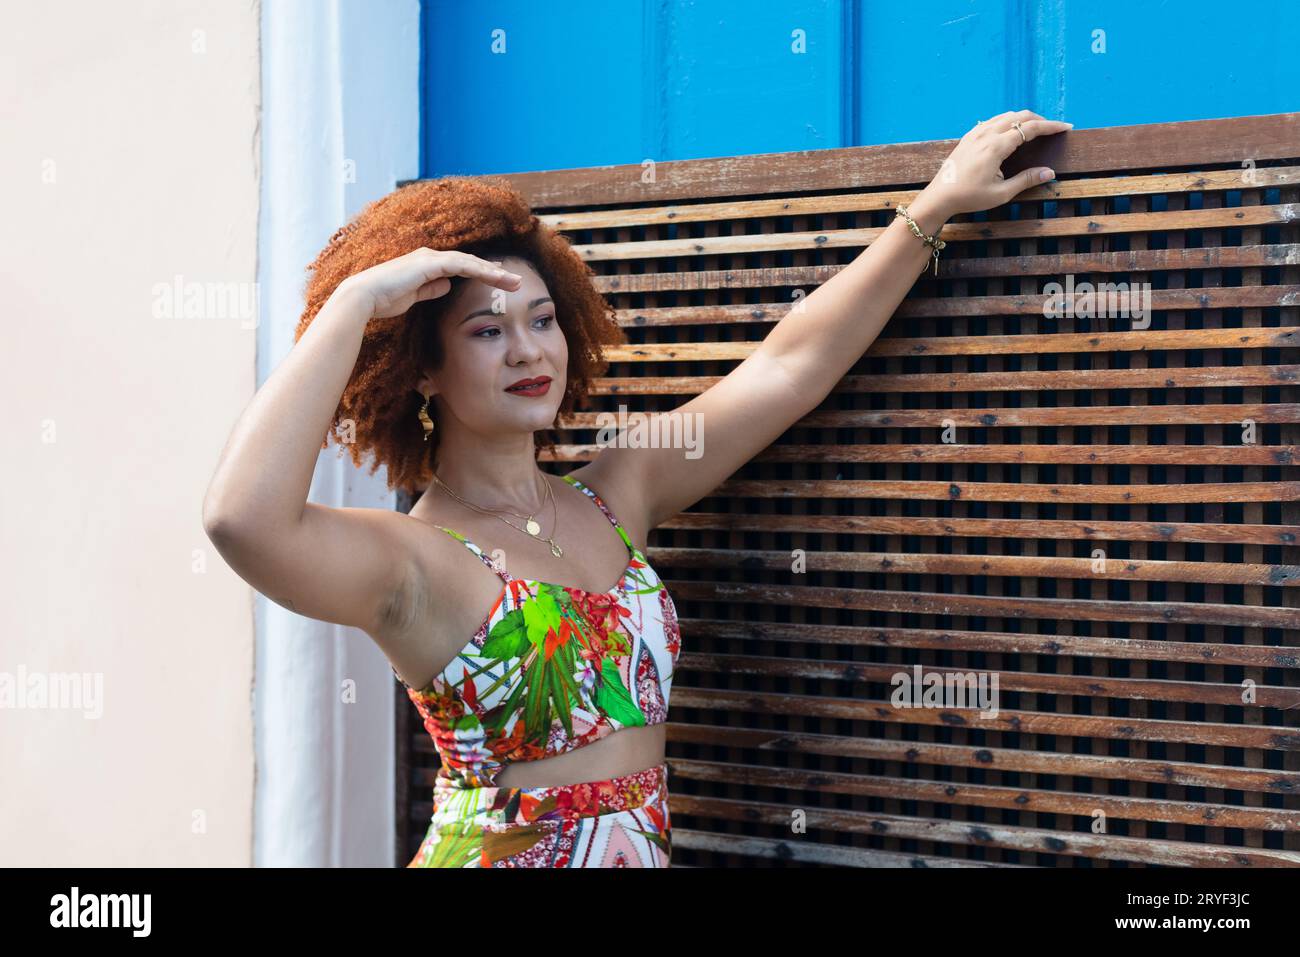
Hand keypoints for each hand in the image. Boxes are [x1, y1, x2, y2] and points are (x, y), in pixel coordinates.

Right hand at [335, 248, 522, 319]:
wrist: (363, 297)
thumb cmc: (383, 300)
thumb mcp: (413, 296)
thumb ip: (430, 289)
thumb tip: (446, 285)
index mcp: (427, 264)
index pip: (462, 268)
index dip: (482, 274)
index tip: (501, 283)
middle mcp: (430, 257)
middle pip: (471, 263)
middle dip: (495, 273)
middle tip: (517, 282)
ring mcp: (430, 258)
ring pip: (470, 262)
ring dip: (494, 272)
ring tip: (514, 282)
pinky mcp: (429, 263)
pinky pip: (461, 265)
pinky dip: (480, 270)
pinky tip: (496, 277)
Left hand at [919, 109, 1072, 218]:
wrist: (940, 197)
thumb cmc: (969, 198)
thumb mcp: (1001, 193)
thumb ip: (1026, 180)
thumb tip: (1049, 172)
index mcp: (995, 147)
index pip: (1030, 128)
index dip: (1050, 126)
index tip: (1065, 127)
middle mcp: (986, 134)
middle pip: (1020, 116)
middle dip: (1040, 120)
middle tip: (1053, 128)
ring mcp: (975, 133)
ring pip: (1006, 116)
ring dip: (1024, 118)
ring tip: (1036, 129)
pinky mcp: (968, 137)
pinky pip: (992, 120)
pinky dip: (1008, 121)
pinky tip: (1012, 130)